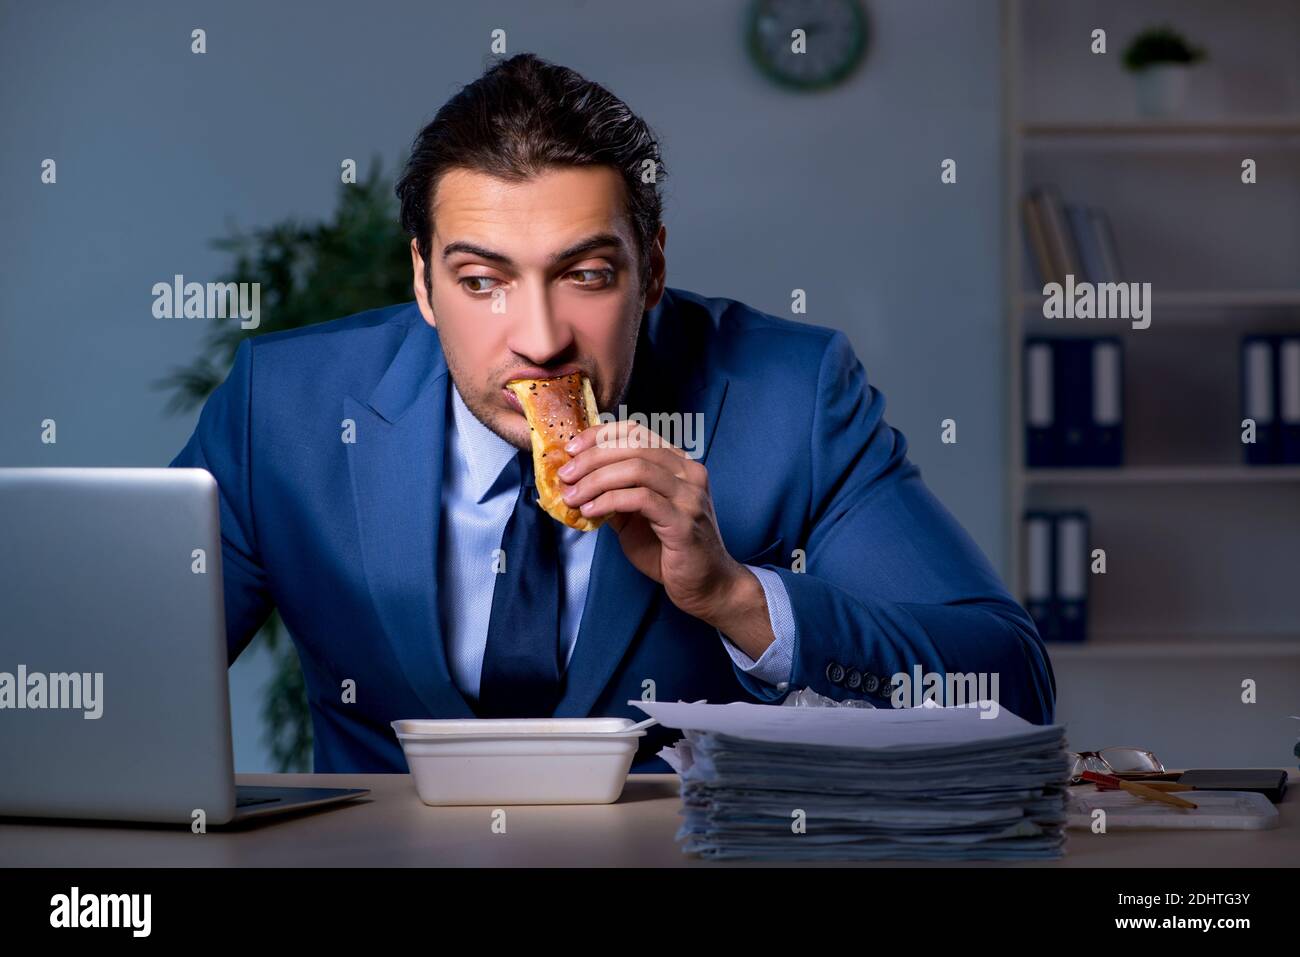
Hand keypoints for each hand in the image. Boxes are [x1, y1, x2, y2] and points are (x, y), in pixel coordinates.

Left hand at [556, 420, 746, 624]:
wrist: (706, 585)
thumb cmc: (672, 552)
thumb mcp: (636, 516)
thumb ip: (615, 494)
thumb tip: (577, 481)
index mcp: (679, 464)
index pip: (637, 432)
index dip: (600, 435)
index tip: (572, 448)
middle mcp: (689, 473)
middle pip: (634, 446)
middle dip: (592, 458)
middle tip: (565, 475)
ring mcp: (690, 495)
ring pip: (636, 468)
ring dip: (596, 480)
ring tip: (573, 496)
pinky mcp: (684, 521)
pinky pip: (641, 499)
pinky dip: (609, 501)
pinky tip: (591, 511)